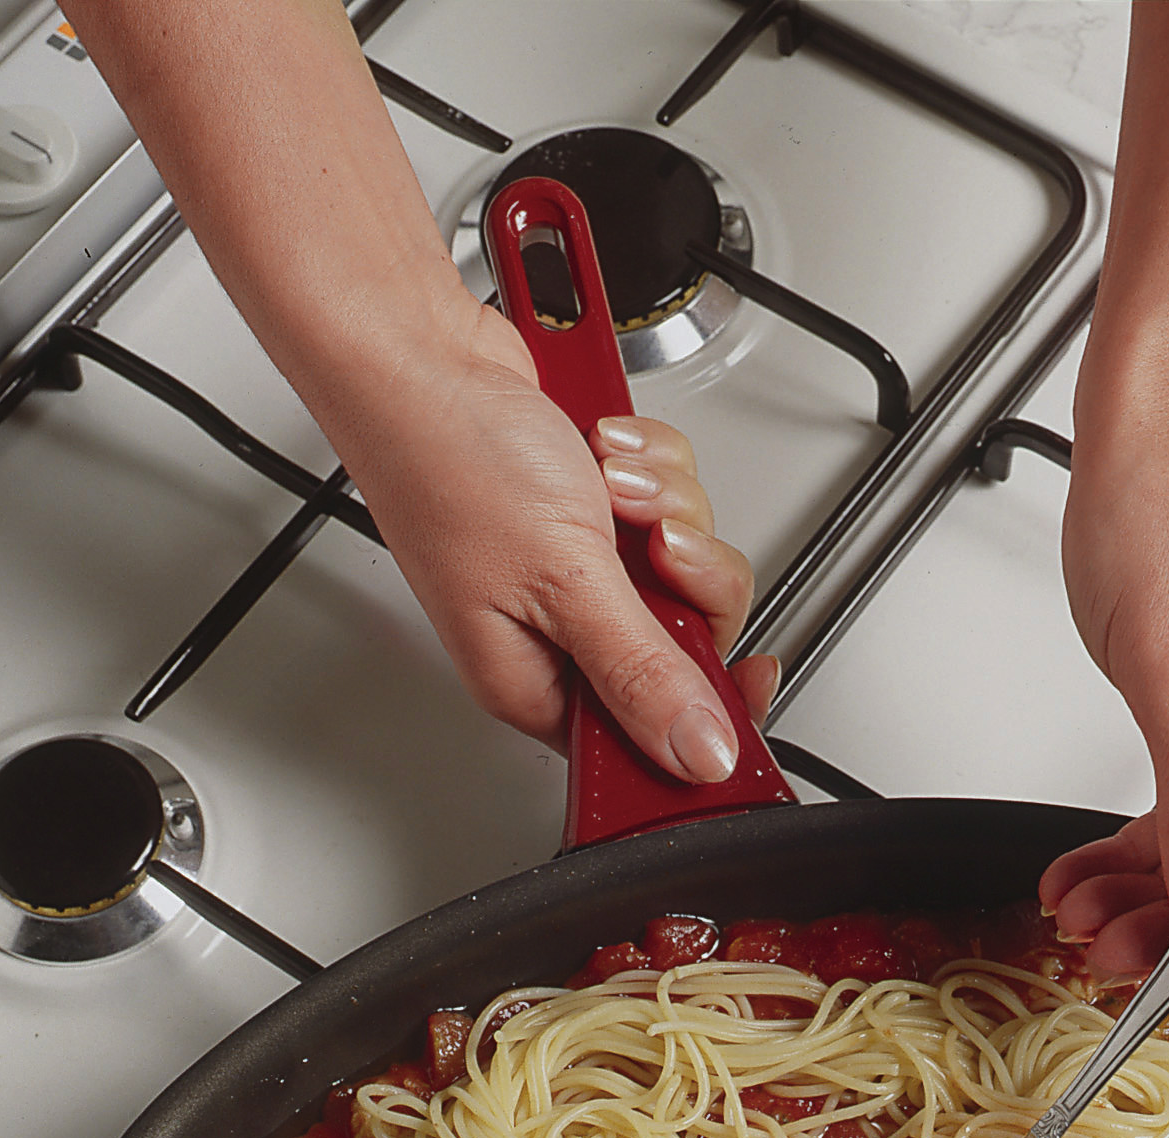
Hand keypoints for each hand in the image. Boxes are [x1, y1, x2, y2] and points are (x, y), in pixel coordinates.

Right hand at [335, 298, 772, 777]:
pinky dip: (652, 468)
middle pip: (689, 639)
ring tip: (611, 482)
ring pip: (686, 563)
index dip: (711, 709)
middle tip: (655, 545)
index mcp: (538, 685)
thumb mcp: (566, 582)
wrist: (417, 350)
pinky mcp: (590, 513)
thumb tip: (700, 757)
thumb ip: (643, 674)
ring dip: (668, 506)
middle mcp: (557, 638)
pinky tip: (604, 452)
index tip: (751, 671)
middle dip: (689, 575)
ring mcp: (575, 572)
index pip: (653, 736)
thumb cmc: (448, 457)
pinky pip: (668, 504)